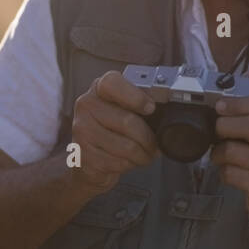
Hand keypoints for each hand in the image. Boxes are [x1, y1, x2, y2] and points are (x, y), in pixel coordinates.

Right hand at [70, 71, 158, 193]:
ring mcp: (82, 130)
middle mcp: (86, 105)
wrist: (89, 158)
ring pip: (126, 147)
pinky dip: (130, 165)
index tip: (151, 108)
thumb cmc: (112, 129)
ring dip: (142, 155)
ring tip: (144, 155)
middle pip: (127, 122)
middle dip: (148, 138)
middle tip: (154, 144)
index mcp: (99, 88)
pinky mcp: (84, 154)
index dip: (135, 97)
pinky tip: (128, 161)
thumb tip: (165, 110)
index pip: (113, 84)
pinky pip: (118, 162)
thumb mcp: (124, 109)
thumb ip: (139, 103)